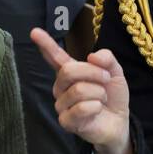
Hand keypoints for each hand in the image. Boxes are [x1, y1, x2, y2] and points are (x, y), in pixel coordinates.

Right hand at [30, 27, 133, 153]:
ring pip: (78, 90)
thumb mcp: (114, 72)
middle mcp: (61, 87)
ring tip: (102, 99)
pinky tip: (97, 110)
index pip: (55, 56)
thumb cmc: (112, 96)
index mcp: (70, 72)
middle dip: (94, 73)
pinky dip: (96, 107)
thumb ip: (106, 59)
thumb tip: (92, 56)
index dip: (45, 44)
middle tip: (106, 80)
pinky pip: (81, 108)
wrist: (119, 121)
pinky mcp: (66, 121)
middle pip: (69, 71)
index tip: (34, 31)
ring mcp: (61, 104)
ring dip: (99, 93)